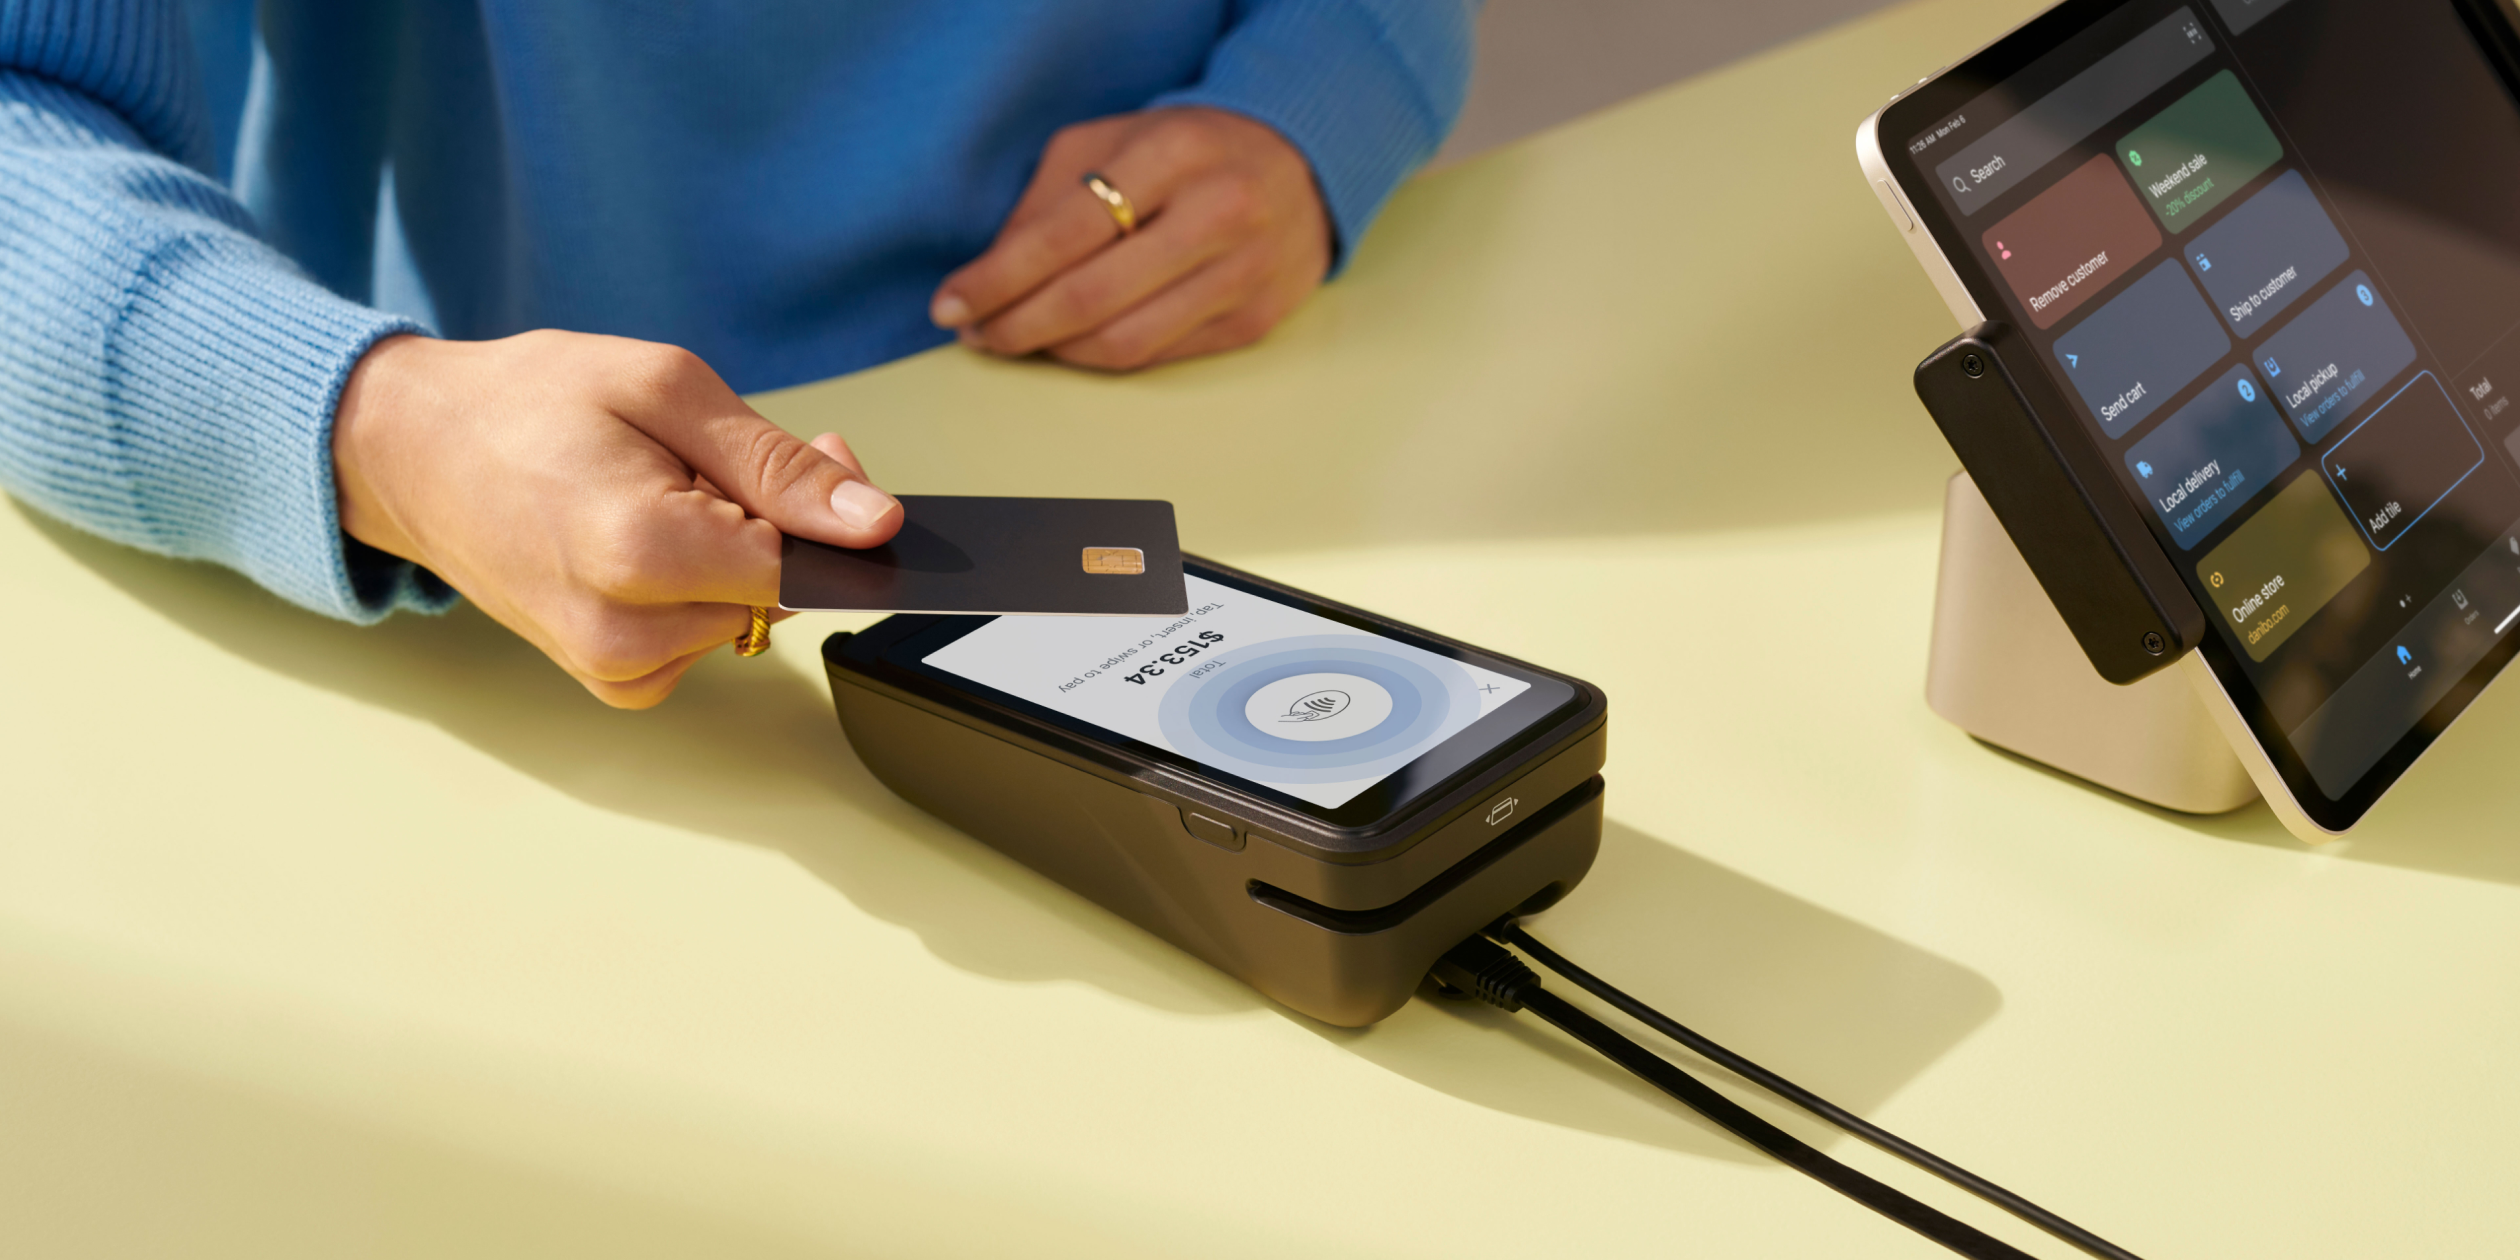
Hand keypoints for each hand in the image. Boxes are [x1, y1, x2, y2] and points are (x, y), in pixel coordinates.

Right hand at [332, 331, 903, 707]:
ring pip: (750, 619)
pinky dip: (700, 593)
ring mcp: (613, 666)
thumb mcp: (665, 387)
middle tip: (716, 458)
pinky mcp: (611, 679)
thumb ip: (777, 465)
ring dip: (737, 556)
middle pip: (783, 595)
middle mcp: (624, 631)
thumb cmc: (525, 405)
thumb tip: (874, 522)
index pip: (805, 566)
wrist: (413, 450)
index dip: (831, 514)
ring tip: (664, 491)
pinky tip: (650, 542)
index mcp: (639, 552)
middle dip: (781, 526)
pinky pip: (707, 642)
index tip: (826, 464)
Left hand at [929, 106, 1331, 370]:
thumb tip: (992, 276)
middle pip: (1089, 297)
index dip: (997, 278)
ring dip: (1054, 351)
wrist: (1302, 165)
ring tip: (1018, 339)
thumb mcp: (1112, 141)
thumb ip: (1048, 199)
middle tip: (978, 333)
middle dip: (1016, 325)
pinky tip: (1073, 343)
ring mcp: (1243, 274)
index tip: (952, 303)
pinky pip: (1157, 356)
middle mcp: (1217, 214)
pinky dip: (1103, 357)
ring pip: (1123, 342)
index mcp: (1173, 154)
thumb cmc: (1191, 150)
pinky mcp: (1254, 321)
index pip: (1063, 234)